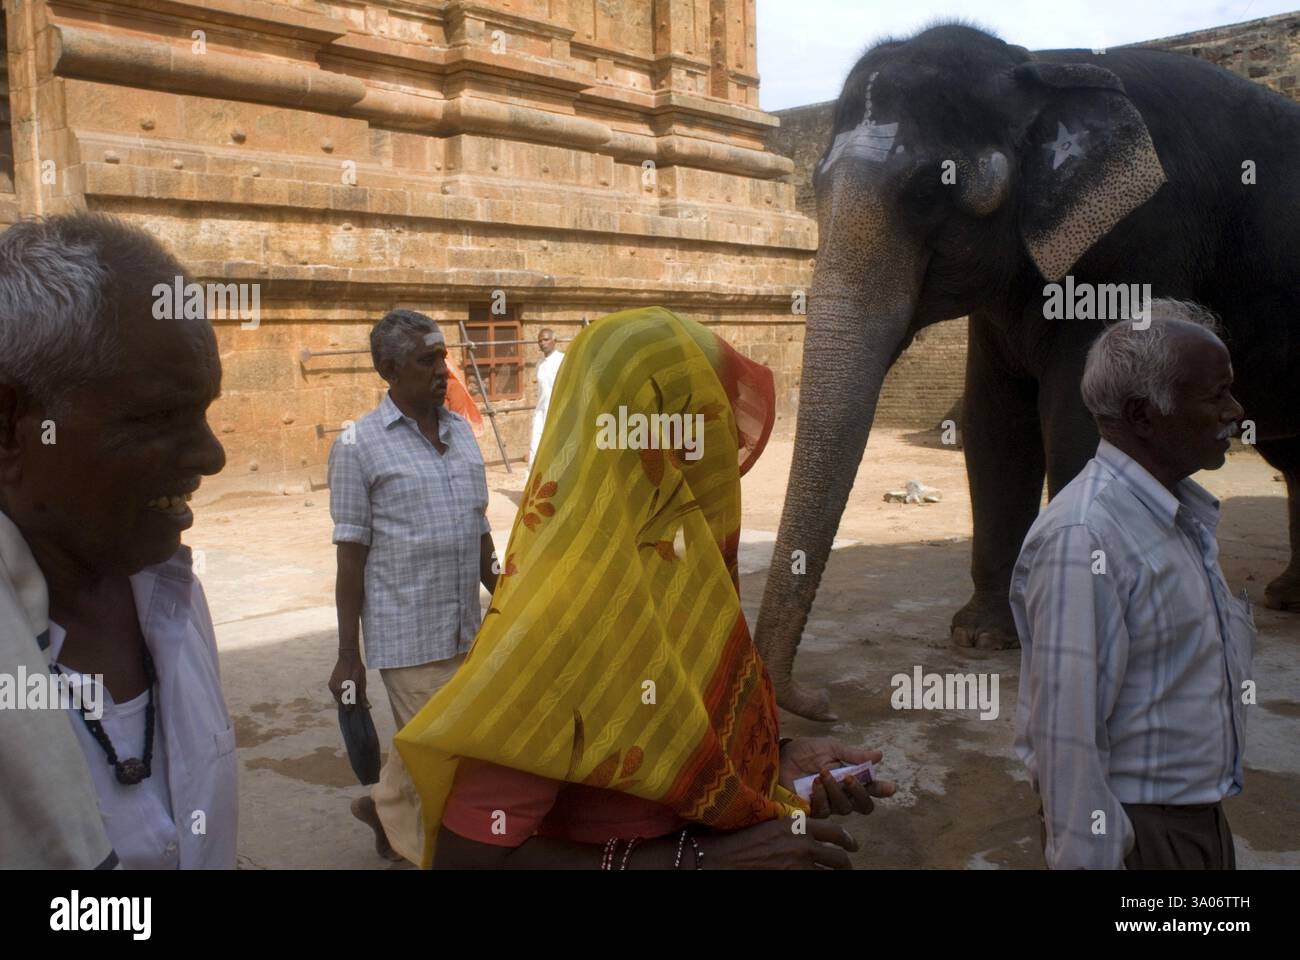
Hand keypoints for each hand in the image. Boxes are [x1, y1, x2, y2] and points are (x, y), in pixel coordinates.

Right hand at [329, 649, 367, 708]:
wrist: (348, 657)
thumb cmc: (358, 669)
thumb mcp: (362, 682)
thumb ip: (363, 696)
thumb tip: (368, 707)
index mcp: (347, 690)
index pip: (348, 705)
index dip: (351, 707)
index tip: (354, 707)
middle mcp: (338, 690)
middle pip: (342, 702)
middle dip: (347, 703)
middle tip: (352, 701)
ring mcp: (332, 687)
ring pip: (337, 698)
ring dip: (342, 698)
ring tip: (348, 693)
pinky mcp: (330, 684)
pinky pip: (334, 693)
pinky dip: (339, 693)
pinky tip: (344, 689)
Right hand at [702, 818, 857, 869]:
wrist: (729, 857)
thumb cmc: (745, 839)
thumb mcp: (773, 823)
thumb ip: (793, 826)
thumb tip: (808, 832)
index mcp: (799, 825)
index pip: (835, 831)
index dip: (848, 840)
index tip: (852, 845)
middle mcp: (804, 843)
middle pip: (839, 858)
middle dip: (846, 865)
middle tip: (848, 867)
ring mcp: (801, 864)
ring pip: (831, 874)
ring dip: (835, 875)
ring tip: (836, 876)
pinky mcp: (795, 877)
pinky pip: (818, 879)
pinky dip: (821, 879)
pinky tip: (821, 878)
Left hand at [779, 737, 896, 817]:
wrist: (779, 756)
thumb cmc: (805, 751)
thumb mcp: (830, 748)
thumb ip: (853, 755)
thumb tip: (879, 755)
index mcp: (850, 778)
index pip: (872, 789)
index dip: (882, 790)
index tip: (891, 787)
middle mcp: (843, 794)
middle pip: (864, 806)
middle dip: (860, 793)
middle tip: (850, 778)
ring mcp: (828, 804)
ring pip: (844, 808)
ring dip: (835, 790)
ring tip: (823, 773)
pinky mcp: (812, 811)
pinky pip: (824, 811)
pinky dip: (821, 796)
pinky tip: (815, 784)